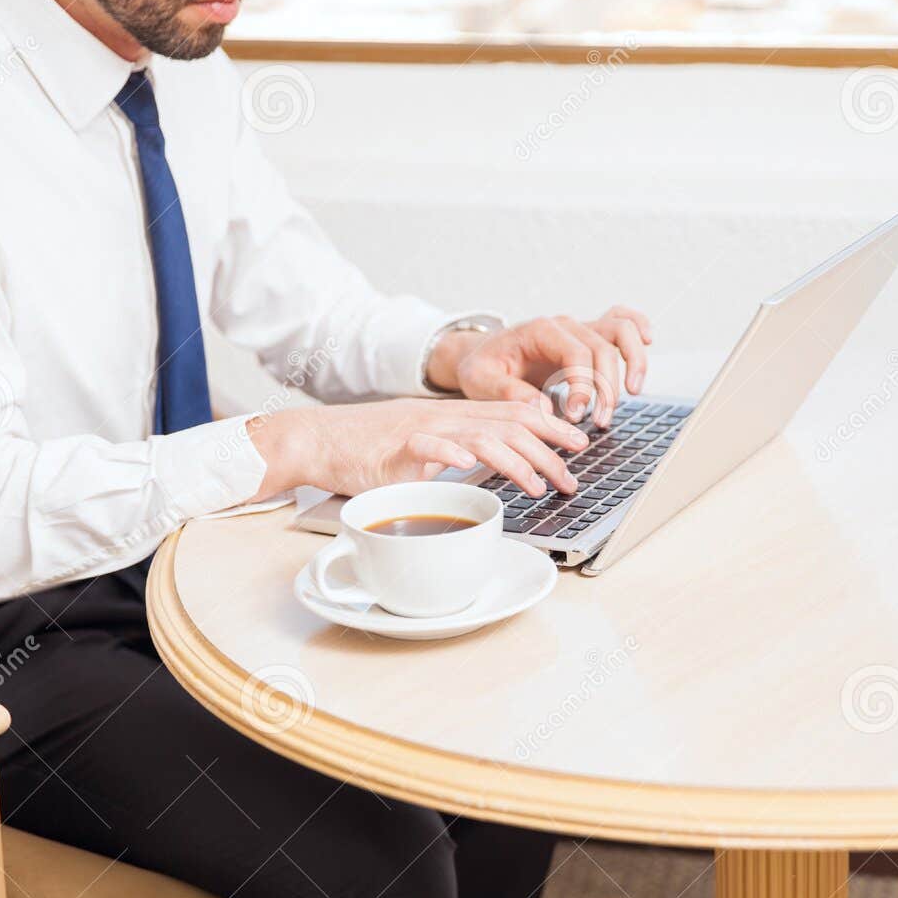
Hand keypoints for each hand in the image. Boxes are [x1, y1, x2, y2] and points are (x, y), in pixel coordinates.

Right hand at [249, 398, 589, 499]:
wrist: (316, 439)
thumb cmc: (366, 449)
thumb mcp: (421, 446)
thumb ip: (456, 451)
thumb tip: (491, 466)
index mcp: (453, 417)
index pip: (513, 413)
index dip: (551, 426)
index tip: (580, 444)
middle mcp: (443, 417)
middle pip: (509, 424)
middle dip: (549, 449)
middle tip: (574, 474)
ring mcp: (419, 429)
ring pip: (479, 436)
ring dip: (516, 461)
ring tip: (539, 484)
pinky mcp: (393, 447)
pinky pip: (427, 446)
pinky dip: (451, 454)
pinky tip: (471, 466)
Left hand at [427, 306, 653, 427]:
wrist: (481, 356)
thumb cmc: (483, 367)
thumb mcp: (481, 381)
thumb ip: (509, 392)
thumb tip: (543, 408)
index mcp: (539, 331)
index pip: (576, 354)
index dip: (584, 385)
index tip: (576, 415)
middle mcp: (564, 325)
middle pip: (603, 347)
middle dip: (607, 388)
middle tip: (600, 422)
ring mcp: (579, 329)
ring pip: (620, 330)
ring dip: (632, 362)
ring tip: (632, 394)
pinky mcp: (587, 339)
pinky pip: (620, 322)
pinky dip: (637, 328)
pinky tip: (648, 342)